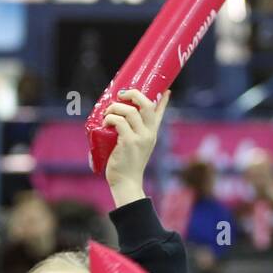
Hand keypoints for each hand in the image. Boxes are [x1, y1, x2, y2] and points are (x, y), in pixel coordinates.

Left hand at [104, 89, 167, 206]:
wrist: (127, 182)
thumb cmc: (127, 164)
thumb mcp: (136, 147)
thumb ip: (133, 134)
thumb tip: (119, 122)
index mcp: (153, 133)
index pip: (161, 112)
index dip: (164, 100)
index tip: (166, 90)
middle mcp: (149, 133)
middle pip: (147, 104)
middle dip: (133, 94)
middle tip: (121, 95)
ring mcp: (140, 138)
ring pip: (130, 111)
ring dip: (115, 108)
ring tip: (108, 113)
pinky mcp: (129, 142)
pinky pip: (119, 122)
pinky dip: (110, 118)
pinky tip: (105, 122)